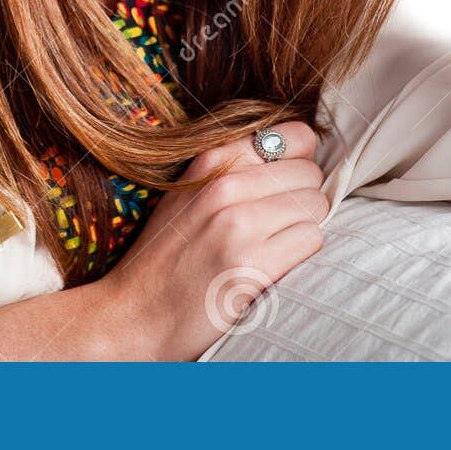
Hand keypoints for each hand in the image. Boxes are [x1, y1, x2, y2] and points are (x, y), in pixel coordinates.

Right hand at [96, 120, 328, 360]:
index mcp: (212, 160)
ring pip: (316, 205)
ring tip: (273, 245)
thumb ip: (236, 169)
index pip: (295, 136)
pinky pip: (311, 240)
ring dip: (303, 228)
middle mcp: (224, 185)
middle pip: (310, 173)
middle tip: (277, 224)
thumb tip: (304, 153)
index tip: (289, 184)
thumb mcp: (189, 192)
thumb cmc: (166, 255)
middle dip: (303, 199)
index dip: (301, 161)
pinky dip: (300, 254)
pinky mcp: (251, 264)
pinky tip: (272, 265)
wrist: (134, 313)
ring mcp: (238, 224)